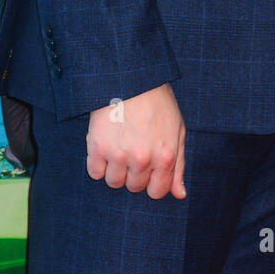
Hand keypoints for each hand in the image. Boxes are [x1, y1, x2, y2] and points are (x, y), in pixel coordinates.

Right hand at [86, 84, 185, 199]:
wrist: (131, 78)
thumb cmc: (158, 103)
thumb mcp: (177, 131)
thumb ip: (179, 166)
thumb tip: (180, 195)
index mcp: (165, 157)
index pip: (157, 192)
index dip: (152, 182)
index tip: (148, 168)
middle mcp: (143, 159)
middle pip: (134, 187)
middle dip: (134, 173)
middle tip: (133, 149)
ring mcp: (119, 155)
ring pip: (114, 182)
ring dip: (115, 169)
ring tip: (119, 145)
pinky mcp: (98, 147)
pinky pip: (95, 172)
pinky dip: (98, 163)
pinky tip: (105, 145)